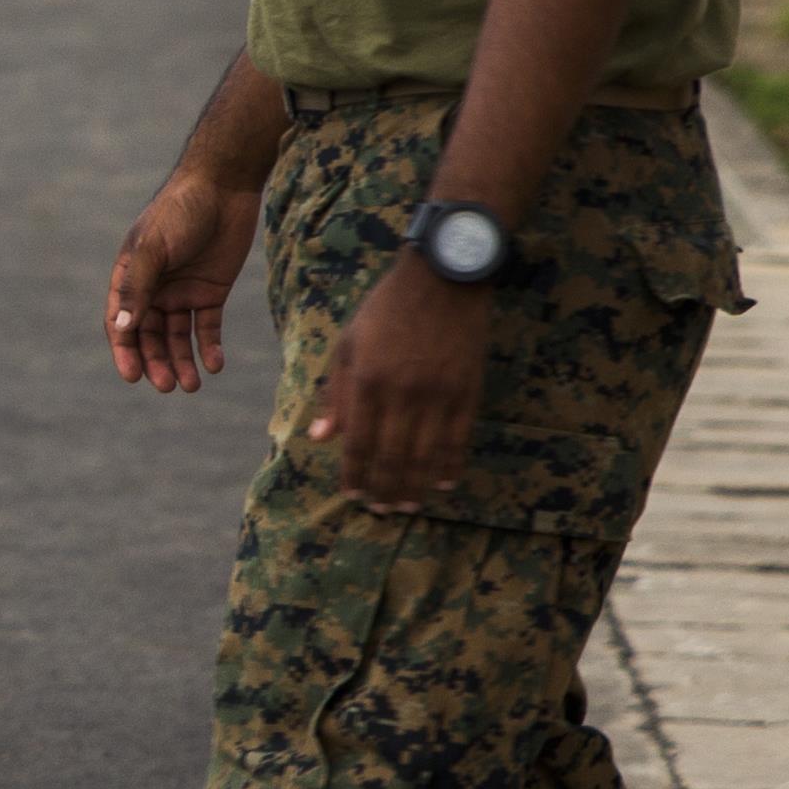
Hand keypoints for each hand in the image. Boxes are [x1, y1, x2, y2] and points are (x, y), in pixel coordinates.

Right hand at [107, 172, 263, 393]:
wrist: (224, 186)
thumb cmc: (181, 211)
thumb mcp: (154, 248)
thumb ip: (138, 288)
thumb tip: (121, 327)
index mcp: (130, 277)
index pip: (121, 323)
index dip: (125, 351)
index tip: (133, 377)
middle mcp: (154, 289)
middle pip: (151, 336)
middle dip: (157, 362)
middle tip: (167, 386)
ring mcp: (183, 291)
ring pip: (178, 336)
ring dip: (183, 361)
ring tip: (192, 385)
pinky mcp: (212, 291)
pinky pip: (208, 326)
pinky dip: (210, 346)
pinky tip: (215, 364)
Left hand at [309, 255, 493, 510]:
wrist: (443, 279)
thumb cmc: (386, 310)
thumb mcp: (348, 345)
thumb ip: (335, 394)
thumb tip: (319, 438)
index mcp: (367, 381)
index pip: (358, 442)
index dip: (354, 473)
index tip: (351, 495)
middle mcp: (402, 393)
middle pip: (392, 456)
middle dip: (384, 488)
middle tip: (380, 510)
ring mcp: (439, 394)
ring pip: (426, 454)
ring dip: (415, 485)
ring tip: (408, 506)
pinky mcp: (468, 390)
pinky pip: (459, 438)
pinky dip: (452, 465)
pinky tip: (445, 484)